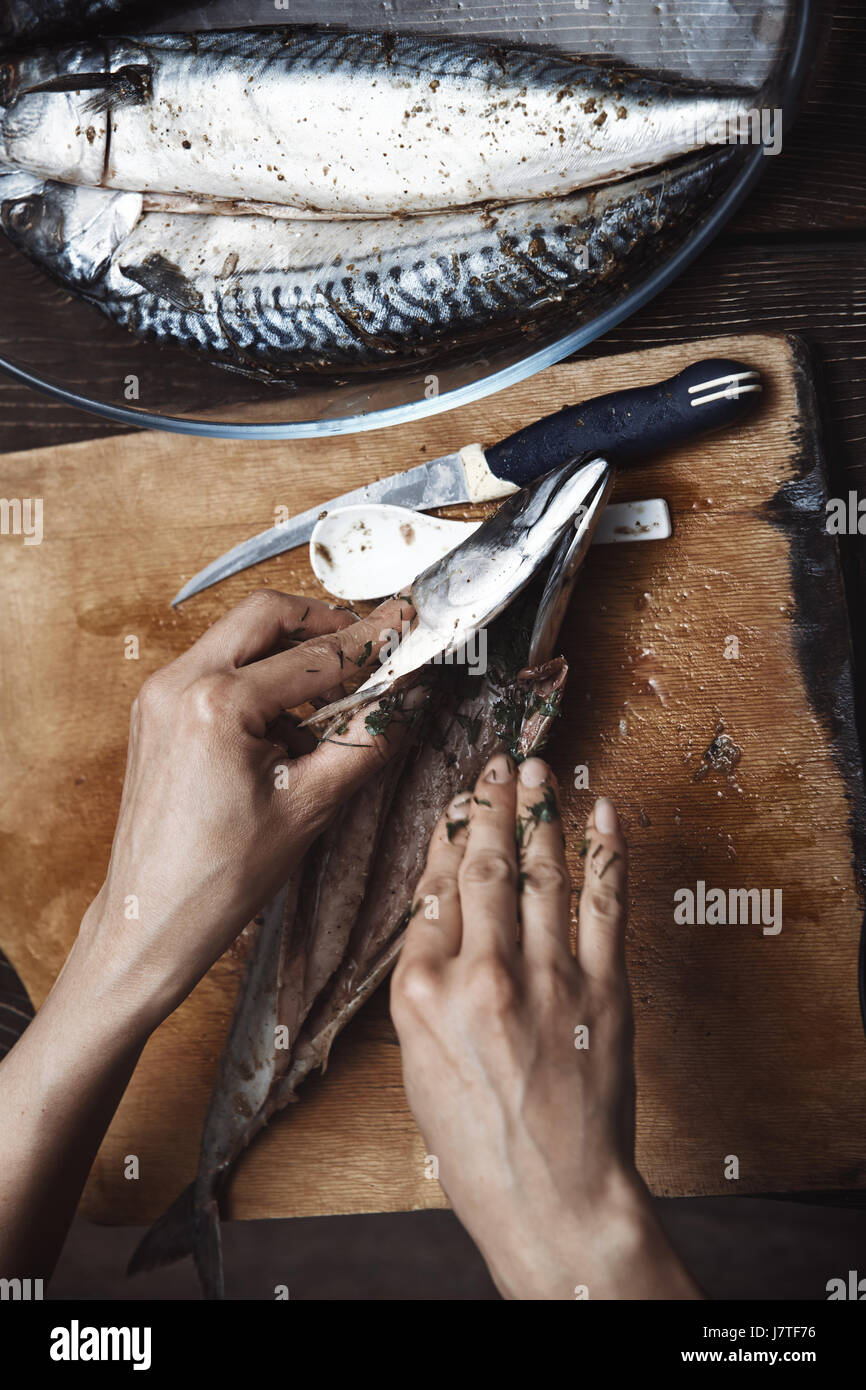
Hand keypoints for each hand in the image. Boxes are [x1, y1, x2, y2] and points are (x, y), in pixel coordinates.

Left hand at [75, 589, 417, 1034]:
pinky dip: (259, 678)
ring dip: (290, 650)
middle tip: (369, 644)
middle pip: (265, 614)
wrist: (152, 919)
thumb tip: (405, 698)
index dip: (371, 641)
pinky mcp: (155, 711)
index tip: (406, 624)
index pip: (315, 656)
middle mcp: (177, 684)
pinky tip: (290, 724)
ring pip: (238, 636)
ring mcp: (158, 694)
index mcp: (216, 704)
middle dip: (323, 623)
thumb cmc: (220, 876)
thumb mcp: (310, 806)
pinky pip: (216, 668)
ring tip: (334, 695)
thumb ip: (364, 740)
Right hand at [391, 753, 699, 1300]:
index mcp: (420, 994)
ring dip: (541, 813)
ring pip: (543, 873)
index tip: (456, 807)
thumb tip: (439, 917)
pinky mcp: (603, 990)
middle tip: (497, 765)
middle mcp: (479, 976)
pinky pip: (605, 904)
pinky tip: (602, 812)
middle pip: (486, 869)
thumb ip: (424, 984)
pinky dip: (607, 851)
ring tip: (538, 771)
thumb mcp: (417, 1062)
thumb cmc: (476, 1142)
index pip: (434, 891)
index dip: (448, 839)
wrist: (551, 1195)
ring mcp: (547, 979)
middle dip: (492, 807)